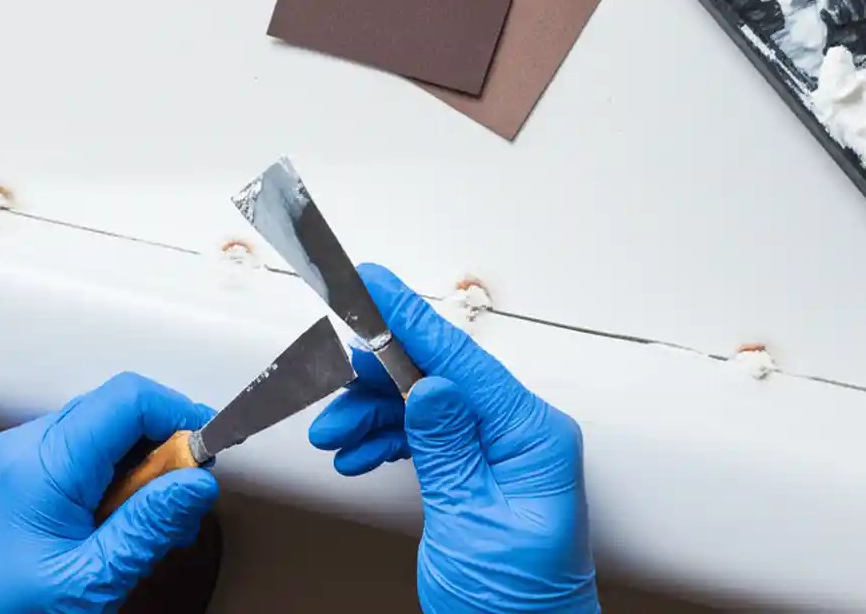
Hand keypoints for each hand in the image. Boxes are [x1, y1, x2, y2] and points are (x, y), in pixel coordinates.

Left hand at [0, 373, 218, 613]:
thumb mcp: (91, 578)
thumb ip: (149, 526)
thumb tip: (197, 484)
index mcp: (42, 465)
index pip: (128, 399)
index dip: (179, 413)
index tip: (206, 449)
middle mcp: (24, 447)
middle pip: (120, 409)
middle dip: (165, 445)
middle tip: (181, 497)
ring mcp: (17, 455)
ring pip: (105, 426)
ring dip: (142, 463)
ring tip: (148, 520)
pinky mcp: (18, 469)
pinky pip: (82, 448)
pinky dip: (114, 473)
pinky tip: (120, 517)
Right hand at [309, 265, 598, 612]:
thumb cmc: (514, 606)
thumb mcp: (469, 521)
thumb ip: (445, 447)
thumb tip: (430, 384)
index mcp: (533, 437)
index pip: (463, 359)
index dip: (409, 319)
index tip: (372, 284)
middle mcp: (522, 437)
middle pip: (439, 377)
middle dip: (377, 378)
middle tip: (331, 377)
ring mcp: (502, 454)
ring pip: (426, 407)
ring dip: (374, 415)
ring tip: (335, 435)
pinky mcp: (482, 473)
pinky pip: (429, 438)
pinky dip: (388, 441)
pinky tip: (360, 452)